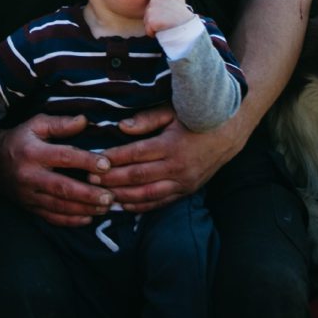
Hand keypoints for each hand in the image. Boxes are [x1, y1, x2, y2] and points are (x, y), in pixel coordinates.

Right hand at [0, 116, 113, 226]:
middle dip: (88, 194)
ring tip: (105, 208)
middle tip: (111, 196)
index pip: (64, 157)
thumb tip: (84, 121)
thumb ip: (59, 124)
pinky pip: (51, 218)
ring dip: (84, 209)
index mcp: (32, 152)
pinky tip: (88, 218)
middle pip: (63, 188)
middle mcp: (29, 176)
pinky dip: (70, 221)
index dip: (86, 161)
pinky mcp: (28, 207)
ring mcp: (28, 194)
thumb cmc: (19, 139)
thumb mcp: (35, 125)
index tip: (107, 165)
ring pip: (59, 206)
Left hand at [95, 106, 246, 210]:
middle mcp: (177, 167)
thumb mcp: (171, 111)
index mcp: (171, 145)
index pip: (135, 154)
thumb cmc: (195, 117)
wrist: (228, 133)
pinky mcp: (187, 190)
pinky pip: (161, 202)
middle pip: (137, 177)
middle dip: (111, 179)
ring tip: (101, 195)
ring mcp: (183, 182)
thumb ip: (146, 119)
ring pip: (148, 194)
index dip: (113, 159)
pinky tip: (124, 205)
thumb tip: (121, 127)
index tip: (93, 160)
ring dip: (123, 196)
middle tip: (90, 179)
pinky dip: (142, 206)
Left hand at [144, 0, 190, 35]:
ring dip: (154, 28)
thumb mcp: (181, 1)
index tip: (169, 16)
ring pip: (147, 23)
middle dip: (155, 20)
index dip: (159, 14)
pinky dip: (153, 33)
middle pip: (148, 14)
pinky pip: (148, 30)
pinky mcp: (150, 20)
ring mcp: (151, 10)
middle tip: (167, 22)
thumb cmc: (183, 15)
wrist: (187, 27)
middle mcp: (154, 0)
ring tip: (165, 26)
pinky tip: (162, 31)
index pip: (153, 7)